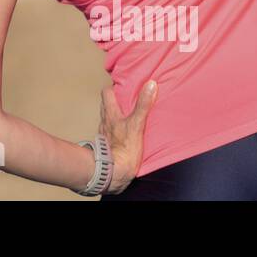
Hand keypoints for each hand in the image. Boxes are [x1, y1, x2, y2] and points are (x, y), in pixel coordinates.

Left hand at [98, 79, 157, 194]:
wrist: (115, 172)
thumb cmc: (125, 148)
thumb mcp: (137, 123)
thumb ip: (143, 104)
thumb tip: (150, 84)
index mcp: (110, 113)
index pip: (106, 93)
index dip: (113, 87)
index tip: (123, 84)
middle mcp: (105, 121)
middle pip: (106, 105)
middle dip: (115, 100)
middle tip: (128, 98)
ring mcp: (105, 133)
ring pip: (108, 118)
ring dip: (116, 115)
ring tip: (128, 114)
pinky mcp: (108, 144)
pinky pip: (111, 132)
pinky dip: (116, 129)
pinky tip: (125, 132)